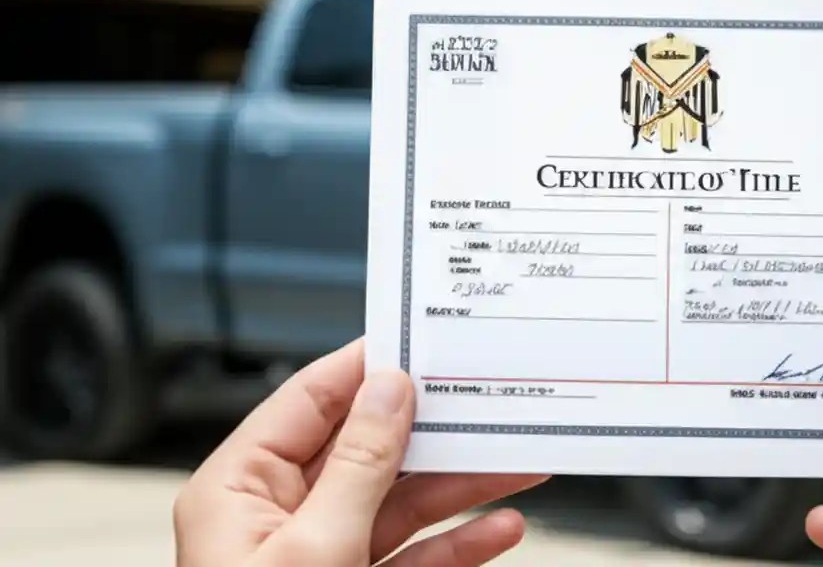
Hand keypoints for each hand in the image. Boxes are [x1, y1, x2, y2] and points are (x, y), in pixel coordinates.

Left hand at [174, 339, 546, 565]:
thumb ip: (358, 467)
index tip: (422, 342)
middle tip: (490, 408)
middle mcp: (277, 518)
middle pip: (368, 454)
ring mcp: (318, 559)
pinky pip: (411, 559)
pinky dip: (457, 547)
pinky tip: (498, 532)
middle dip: (435, 436)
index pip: (309, 402)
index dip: (367, 369)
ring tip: (518, 469)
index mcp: (239, 490)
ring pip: (400, 506)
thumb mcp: (313, 549)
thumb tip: (388, 393)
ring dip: (461, 491)